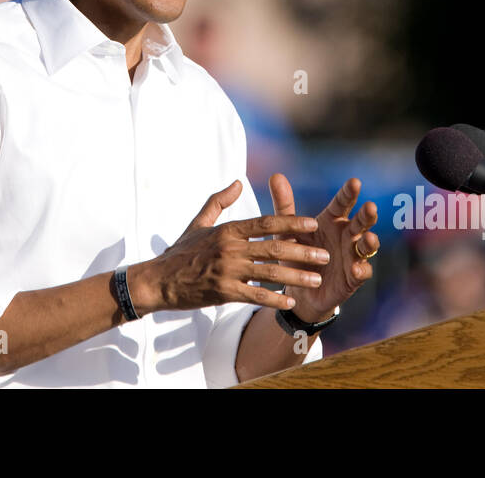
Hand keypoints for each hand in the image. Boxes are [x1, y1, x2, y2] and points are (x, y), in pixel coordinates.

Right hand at [127, 180, 330, 313]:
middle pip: (273, 246)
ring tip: (316, 279)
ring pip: (269, 272)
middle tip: (325, 255)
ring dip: (295, 276)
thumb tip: (238, 182)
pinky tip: (290, 302)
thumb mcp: (199, 223)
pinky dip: (274, 299)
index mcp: (227, 229)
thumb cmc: (181, 251)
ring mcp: (227, 270)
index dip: (291, 222)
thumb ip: (219, 201)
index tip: (313, 224)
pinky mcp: (223, 292)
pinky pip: (254, 295)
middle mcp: (230, 248)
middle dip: (303, 251)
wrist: (158, 280)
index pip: (265, 222)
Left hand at [268, 174, 377, 323]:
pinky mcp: (353, 277)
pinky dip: (362, 270)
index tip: (354, 182)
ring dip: (370, 242)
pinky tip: (358, 269)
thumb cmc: (296, 253)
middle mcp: (346, 235)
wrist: (299, 289)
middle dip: (367, 215)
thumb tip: (275, 176)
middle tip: (370, 207)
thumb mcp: (287, 230)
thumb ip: (284, 205)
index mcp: (332, 221)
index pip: (342, 203)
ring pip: (366, 246)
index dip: (348, 193)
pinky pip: (362, 273)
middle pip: (360, 222)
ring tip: (369, 238)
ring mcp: (352, 256)